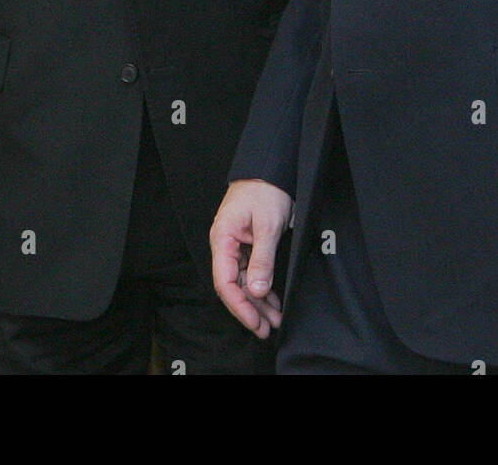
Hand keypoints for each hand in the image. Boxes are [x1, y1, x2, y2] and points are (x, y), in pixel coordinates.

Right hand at [210, 179, 292, 338]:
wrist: (270, 169)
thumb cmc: (265, 190)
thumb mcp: (267, 225)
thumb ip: (261, 259)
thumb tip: (256, 291)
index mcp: (223, 239)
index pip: (224, 282)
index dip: (239, 306)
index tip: (255, 322)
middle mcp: (226, 245)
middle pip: (234, 286)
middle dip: (250, 309)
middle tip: (267, 329)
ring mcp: (236, 245)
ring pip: (243, 281)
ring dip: (258, 302)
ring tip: (274, 320)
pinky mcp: (247, 244)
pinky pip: (251, 272)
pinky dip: (262, 287)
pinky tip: (272, 301)